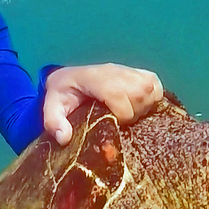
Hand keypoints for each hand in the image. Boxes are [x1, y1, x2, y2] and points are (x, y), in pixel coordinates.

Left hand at [42, 63, 163, 145]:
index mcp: (96, 79)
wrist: (69, 79)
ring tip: (129, 115)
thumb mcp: (51, 108)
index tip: (111, 124)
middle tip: (119, 121)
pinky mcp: (140, 73)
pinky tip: (141, 107)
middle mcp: (116, 71)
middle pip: (140, 96)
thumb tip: (64, 138)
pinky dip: (153, 99)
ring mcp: (130, 71)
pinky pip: (157, 86)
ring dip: (144, 108)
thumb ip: (53, 122)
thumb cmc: (62, 95)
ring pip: (151, 92)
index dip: (120, 117)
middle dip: (133, 114)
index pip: (121, 99)